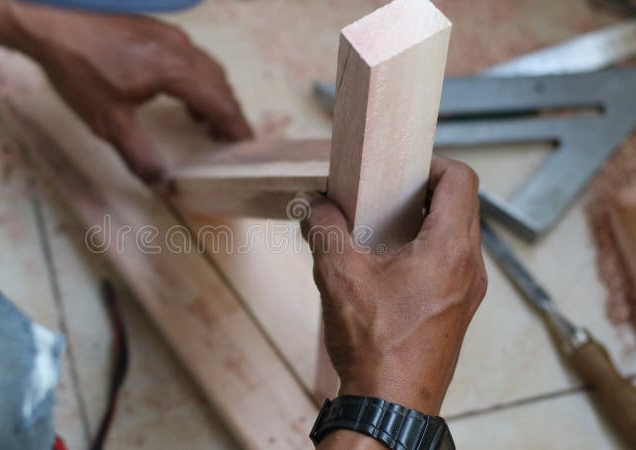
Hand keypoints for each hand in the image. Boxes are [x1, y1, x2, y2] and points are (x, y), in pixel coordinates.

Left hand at [7, 3, 252, 185]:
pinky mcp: (156, 30)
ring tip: (208, 125)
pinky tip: (183, 97)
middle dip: (229, 113)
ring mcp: (169, 35)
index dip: (236, 127)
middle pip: (220, 83)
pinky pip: (191, 58)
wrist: (50, 25)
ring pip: (207, 68)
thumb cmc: (79, 71)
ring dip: (214, 96)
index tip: (247, 148)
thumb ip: (140, 156)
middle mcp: (180, 48)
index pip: (220, 102)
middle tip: (230, 142)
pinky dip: (198, 81)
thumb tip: (164, 186)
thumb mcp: (110, 122)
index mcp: (175, 70)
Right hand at [302, 156, 486, 415]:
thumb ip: (325, 230)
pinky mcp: (455, 311)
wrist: (390, 406)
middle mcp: (469, 268)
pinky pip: (448, 263)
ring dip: (422, 222)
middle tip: (385, 192)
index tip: (402, 166)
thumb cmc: (376, 345)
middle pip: (460, 206)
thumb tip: (316, 205)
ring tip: (381, 227)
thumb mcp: (339, 275)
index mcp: (450, 249)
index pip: (461, 180)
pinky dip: (423, 251)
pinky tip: (385, 266)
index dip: (433, 162)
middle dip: (422, 191)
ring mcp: (466, 292)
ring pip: (455, 236)